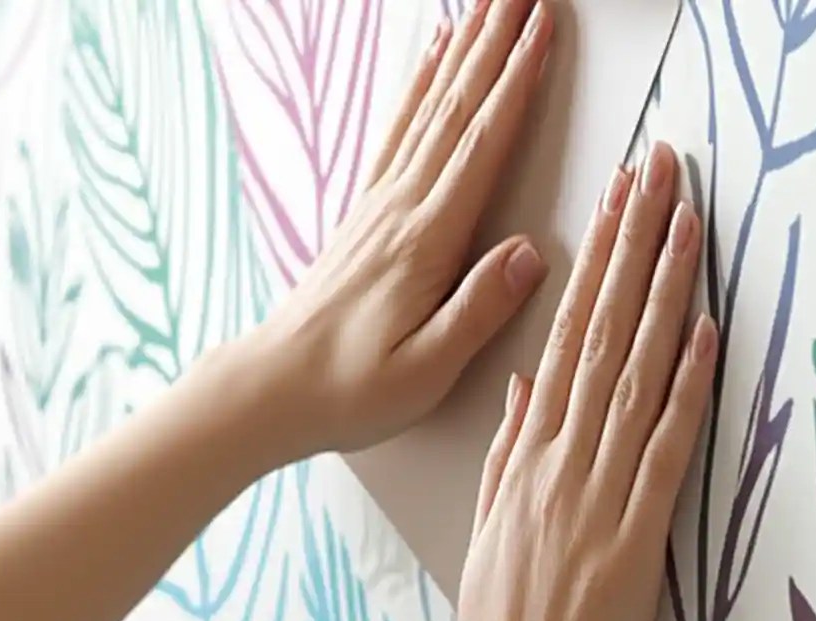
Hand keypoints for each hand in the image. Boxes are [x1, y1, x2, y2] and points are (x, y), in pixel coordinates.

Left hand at [242, 0, 553, 453]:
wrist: (273, 386)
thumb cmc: (349, 388)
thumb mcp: (425, 369)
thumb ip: (478, 309)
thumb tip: (531, 252)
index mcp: (424, 242)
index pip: (480, 147)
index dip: (516, 85)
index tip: (543, 32)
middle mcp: (399, 209)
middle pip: (456, 109)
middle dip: (494, 45)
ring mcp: (378, 205)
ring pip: (428, 110)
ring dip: (461, 54)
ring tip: (483, 7)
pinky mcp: (365, 213)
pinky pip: (398, 132)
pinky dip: (419, 89)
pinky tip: (432, 64)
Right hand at [456, 143, 718, 620]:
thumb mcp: (489, 530)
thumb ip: (506, 454)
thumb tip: (523, 387)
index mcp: (522, 458)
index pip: (562, 339)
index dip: (593, 266)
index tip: (613, 206)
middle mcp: (557, 461)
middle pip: (599, 335)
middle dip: (631, 247)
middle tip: (655, 176)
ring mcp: (596, 495)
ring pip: (633, 375)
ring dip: (663, 292)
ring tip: (684, 223)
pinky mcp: (635, 537)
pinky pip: (664, 449)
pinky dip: (686, 388)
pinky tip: (704, 332)